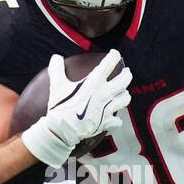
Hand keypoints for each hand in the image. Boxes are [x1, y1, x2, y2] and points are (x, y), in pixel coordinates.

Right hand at [21, 50, 131, 168]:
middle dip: (127, 74)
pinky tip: (114, 118)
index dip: (114, 56)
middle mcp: (104, 94)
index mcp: (94, 82)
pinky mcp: (106, 122)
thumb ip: (57, 69)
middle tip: (127, 71)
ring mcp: (107, 109)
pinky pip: (117, 120)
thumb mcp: (57, 85)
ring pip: (125, 99)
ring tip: (123, 93)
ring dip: (125, 94)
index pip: (110, 63)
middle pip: (124, 80)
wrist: (62, 130)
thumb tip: (55, 57)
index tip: (114, 54)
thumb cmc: (60, 106)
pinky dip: (116, 119)